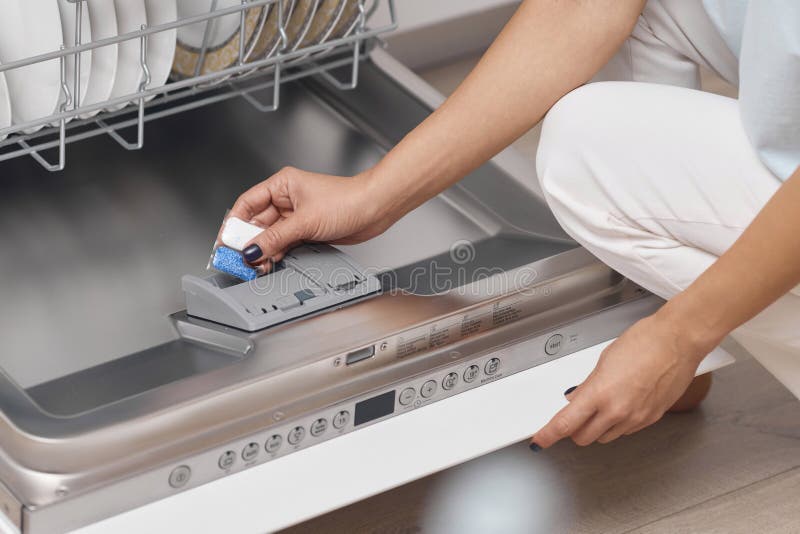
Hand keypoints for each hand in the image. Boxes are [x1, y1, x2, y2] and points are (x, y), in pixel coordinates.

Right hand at [225, 167, 398, 267]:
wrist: (374, 209)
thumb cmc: (348, 200)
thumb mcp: (304, 221)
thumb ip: (275, 238)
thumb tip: (252, 249)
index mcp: (282, 185)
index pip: (247, 204)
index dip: (234, 223)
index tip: (225, 242)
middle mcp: (287, 199)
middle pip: (257, 222)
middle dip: (248, 241)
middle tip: (239, 259)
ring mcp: (297, 216)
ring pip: (270, 235)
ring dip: (263, 250)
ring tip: (256, 265)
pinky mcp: (307, 229)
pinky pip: (284, 242)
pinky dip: (277, 252)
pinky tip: (271, 261)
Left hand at [531, 310, 711, 447]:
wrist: (678, 342)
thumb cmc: (645, 342)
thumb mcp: (604, 361)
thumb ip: (588, 386)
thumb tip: (576, 399)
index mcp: (600, 393)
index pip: (566, 423)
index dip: (549, 434)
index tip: (540, 439)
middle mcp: (617, 410)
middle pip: (583, 437)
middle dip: (573, 430)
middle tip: (572, 416)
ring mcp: (635, 418)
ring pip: (604, 437)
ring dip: (596, 428)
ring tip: (600, 407)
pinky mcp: (650, 419)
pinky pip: (625, 431)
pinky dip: (617, 424)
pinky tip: (620, 406)